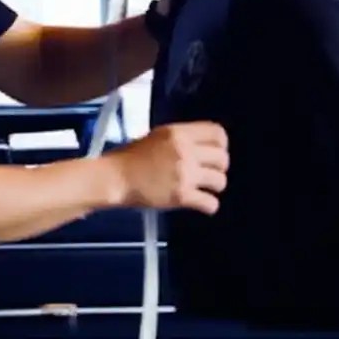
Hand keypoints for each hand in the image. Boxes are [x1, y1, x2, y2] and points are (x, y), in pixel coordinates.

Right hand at [107, 122, 228, 213]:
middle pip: (222, 158)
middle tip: (210, 173)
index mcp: (179, 133)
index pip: (217, 133)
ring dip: (215, 186)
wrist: (116, 177)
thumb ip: (182, 139)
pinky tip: (203, 204)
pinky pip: (210, 202)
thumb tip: (202, 146)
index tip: (217, 151)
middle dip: (219, 167)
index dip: (221, 144)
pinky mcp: (181, 196)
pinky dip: (209, 206)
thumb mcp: (158, 136)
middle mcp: (185, 151)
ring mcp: (184, 173)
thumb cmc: (131, 158)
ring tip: (205, 188)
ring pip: (220, 180)